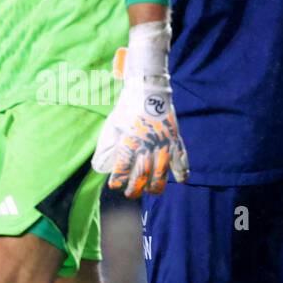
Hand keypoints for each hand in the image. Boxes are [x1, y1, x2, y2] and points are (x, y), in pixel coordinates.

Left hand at [93, 21, 187, 197]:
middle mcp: (146, 145)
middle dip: (136, 188)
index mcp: (129, 142)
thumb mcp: (111, 126)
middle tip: (131, 194)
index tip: (115, 186)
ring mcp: (163, 142)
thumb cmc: (126, 108)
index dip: (118, 180)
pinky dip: (182, 170)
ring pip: (162, 171)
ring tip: (153, 192)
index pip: (123, 168)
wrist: (149, 89)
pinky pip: (182, 157)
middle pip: (142, 174)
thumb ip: (107, 146)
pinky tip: (181, 180)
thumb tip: (99, 164)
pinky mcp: (175, 138)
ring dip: (157, 185)